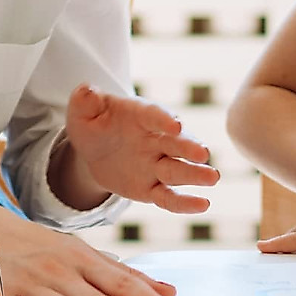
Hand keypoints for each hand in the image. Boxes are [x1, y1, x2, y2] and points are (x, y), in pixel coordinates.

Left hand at [64, 84, 219, 212]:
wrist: (96, 151)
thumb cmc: (93, 124)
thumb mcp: (82, 112)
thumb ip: (85, 101)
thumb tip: (86, 90)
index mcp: (140, 116)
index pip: (153, 115)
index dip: (163, 119)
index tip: (175, 125)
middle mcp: (155, 139)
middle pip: (175, 143)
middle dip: (188, 147)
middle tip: (202, 153)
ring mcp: (156, 164)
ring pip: (178, 170)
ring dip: (195, 174)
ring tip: (213, 178)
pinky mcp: (152, 188)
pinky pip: (169, 196)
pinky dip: (184, 202)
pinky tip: (203, 205)